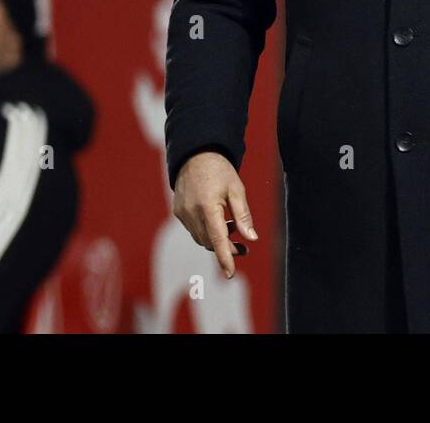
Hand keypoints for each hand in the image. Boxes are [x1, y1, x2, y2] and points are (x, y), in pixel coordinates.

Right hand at [172, 150, 257, 278]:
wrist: (195, 154)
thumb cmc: (220, 170)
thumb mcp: (237, 190)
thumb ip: (243, 216)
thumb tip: (251, 238)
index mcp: (208, 206)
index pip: (217, 239)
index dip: (225, 258)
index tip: (230, 274)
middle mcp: (192, 212)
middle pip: (210, 242)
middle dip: (227, 248)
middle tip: (244, 248)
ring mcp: (182, 213)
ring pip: (201, 238)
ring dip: (217, 240)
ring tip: (233, 229)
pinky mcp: (178, 211)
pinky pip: (194, 229)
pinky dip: (206, 231)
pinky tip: (218, 221)